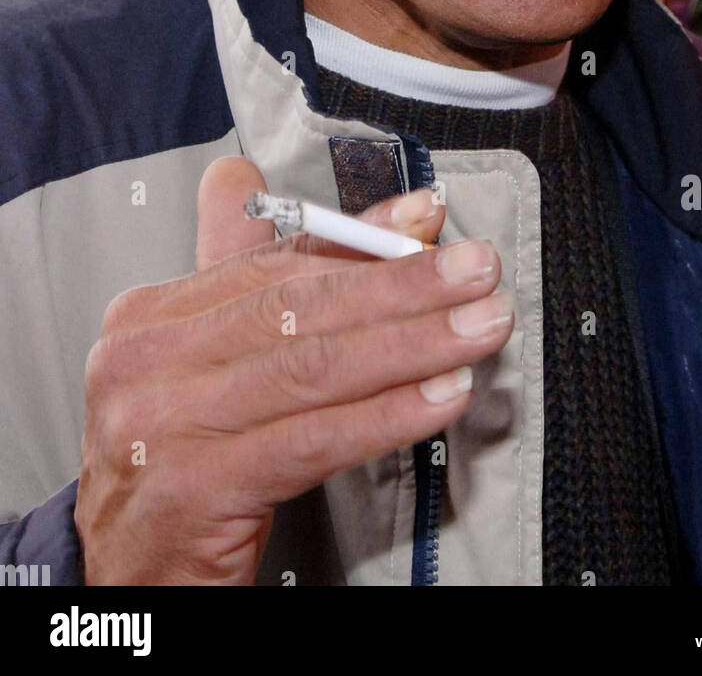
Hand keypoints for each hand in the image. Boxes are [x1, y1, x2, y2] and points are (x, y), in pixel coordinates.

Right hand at [74, 157, 512, 584]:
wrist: (132, 574)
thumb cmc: (183, 462)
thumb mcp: (226, 363)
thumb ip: (291, 283)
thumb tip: (389, 219)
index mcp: (149, 316)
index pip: (274, 261)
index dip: (362, 240)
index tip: (428, 221)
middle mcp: (145, 361)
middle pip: (298, 308)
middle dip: (402, 286)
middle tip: (475, 274)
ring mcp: (161, 424)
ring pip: (312, 368)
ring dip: (412, 344)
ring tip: (476, 329)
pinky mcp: (194, 488)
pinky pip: (311, 441)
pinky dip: (386, 415)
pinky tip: (439, 397)